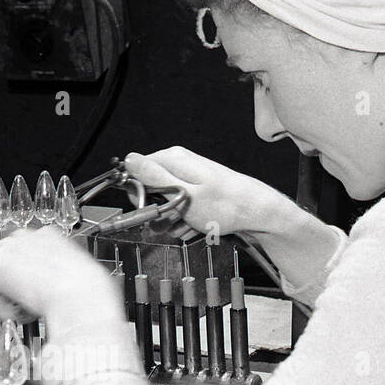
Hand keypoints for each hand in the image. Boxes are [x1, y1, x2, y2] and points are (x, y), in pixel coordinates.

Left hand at [0, 227, 125, 335]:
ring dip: (11, 299)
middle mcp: (27, 236)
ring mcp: (8, 248)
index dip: (33, 279)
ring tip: (30, 310)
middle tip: (34, 304)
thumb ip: (62, 274)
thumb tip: (57, 287)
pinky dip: (3, 309)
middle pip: (10, 264)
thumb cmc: (88, 291)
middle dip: (18, 287)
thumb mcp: (80, 276)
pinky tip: (22, 312)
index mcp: (50, 235)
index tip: (40, 295)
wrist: (79, 297)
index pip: (30, 254)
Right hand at [124, 146, 288, 238]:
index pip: (135, 172)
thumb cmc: (225, 204)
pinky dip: (184, 221)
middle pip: (149, 190)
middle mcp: (178, 164)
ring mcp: (187, 178)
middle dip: (157, 210)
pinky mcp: (194, 192)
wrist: (256, 212)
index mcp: (171, 159)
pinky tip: (195, 225)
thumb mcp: (183, 193)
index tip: (151, 207)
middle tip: (174, 218)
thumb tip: (129, 160)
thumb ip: (153, 177)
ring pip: (163, 204)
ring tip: (189, 223)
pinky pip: (178, 209)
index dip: (139, 194)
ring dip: (172, 220)